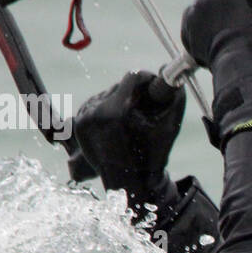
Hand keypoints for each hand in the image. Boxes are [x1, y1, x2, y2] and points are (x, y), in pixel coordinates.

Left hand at [72, 70, 185, 201]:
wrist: (131, 181)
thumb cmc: (153, 154)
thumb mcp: (168, 124)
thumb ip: (171, 94)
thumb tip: (166, 71)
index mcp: (117, 110)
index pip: (133, 77)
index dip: (147, 80)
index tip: (153, 87)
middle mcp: (97, 111)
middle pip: (120, 86)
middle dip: (133, 95)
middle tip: (143, 112)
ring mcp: (85, 117)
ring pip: (108, 95)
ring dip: (120, 102)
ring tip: (128, 123)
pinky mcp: (80, 123)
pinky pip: (96, 105)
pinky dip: (107, 111)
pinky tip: (116, 126)